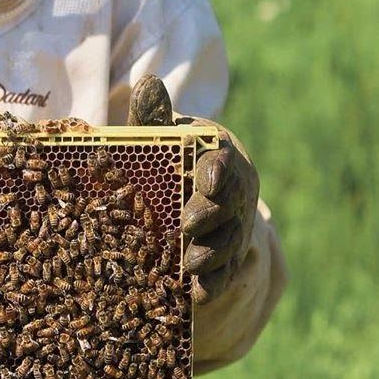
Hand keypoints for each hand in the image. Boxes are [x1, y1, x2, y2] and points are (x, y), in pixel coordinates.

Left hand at [127, 75, 258, 304]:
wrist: (189, 196)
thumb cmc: (169, 160)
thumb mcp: (160, 139)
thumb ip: (154, 118)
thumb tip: (147, 84)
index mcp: (218, 160)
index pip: (223, 163)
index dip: (218, 171)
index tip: (209, 178)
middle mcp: (231, 196)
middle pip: (227, 206)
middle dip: (210, 215)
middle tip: (188, 224)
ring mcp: (230, 230)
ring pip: (227, 243)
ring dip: (211, 254)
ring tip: (190, 263)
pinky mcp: (224, 262)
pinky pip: (221, 275)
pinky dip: (211, 284)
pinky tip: (197, 294)